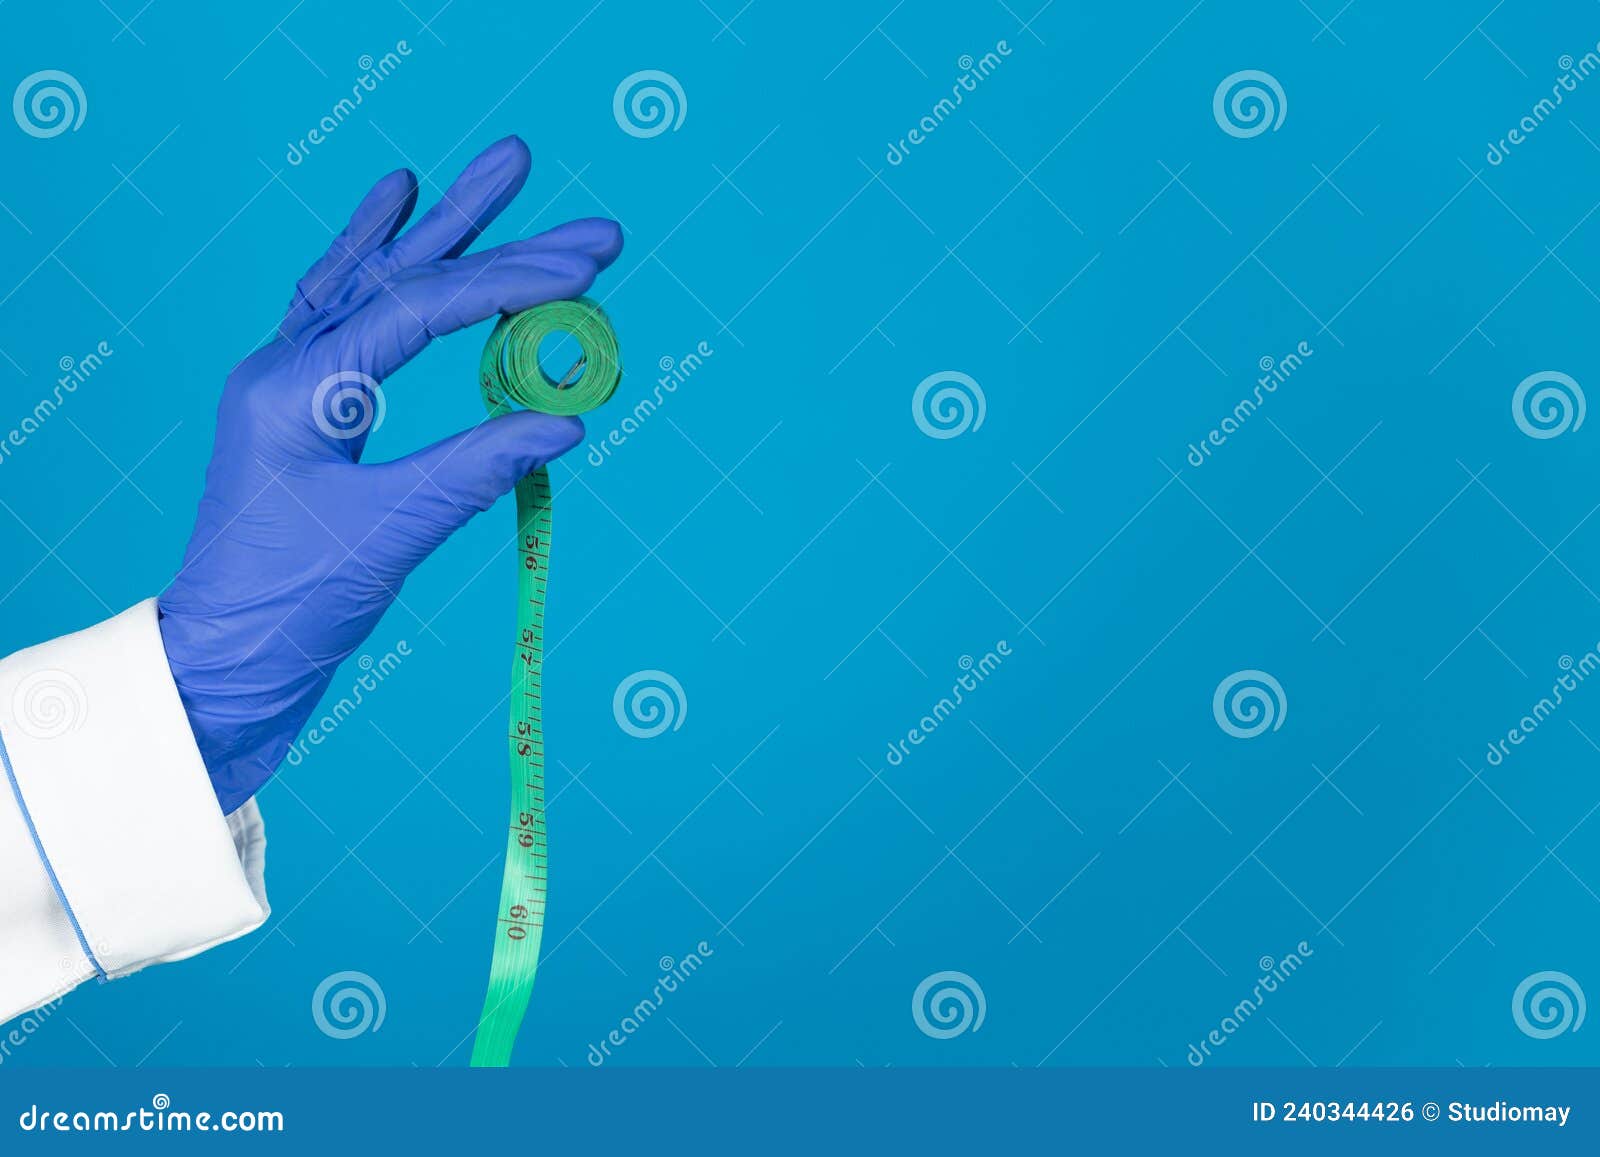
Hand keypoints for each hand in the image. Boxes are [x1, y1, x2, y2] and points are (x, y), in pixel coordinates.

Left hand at [158, 135, 622, 813]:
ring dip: (440, 228)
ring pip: (374, 281)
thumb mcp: (388, 537)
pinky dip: (376, 258)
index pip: (417, 312)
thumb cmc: (290, 606)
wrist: (223, 662)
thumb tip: (567, 422)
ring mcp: (289, 382)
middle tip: (570, 206)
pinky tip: (395, 206)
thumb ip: (473, 470)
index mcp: (297, 389)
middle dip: (488, 236)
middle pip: (399, 277)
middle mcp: (286, 367)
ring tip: (498, 170)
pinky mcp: (305, 406)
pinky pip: (342, 311)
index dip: (508, 286)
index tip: (585, 268)